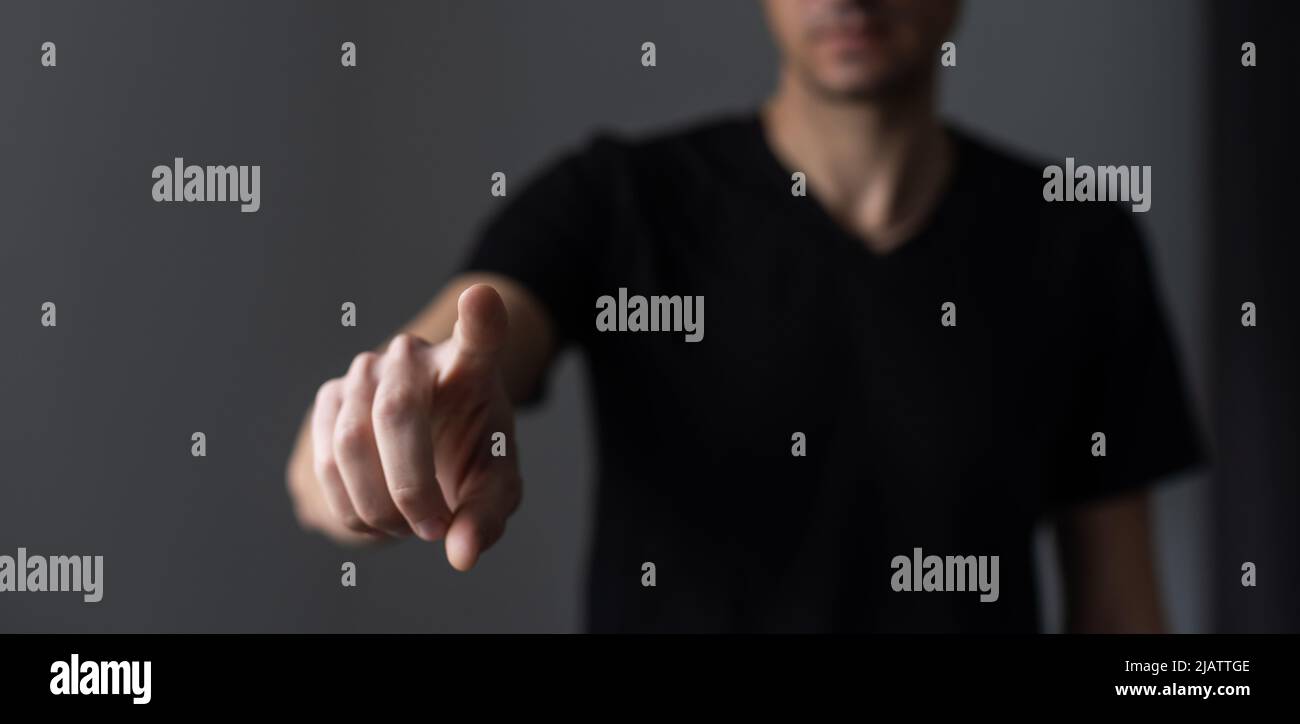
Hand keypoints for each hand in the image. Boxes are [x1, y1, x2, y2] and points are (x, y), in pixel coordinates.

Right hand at [300, 284, 521, 570]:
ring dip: (378, 506)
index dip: (479, 319)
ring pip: (349, 446)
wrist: (420, 445)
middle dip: (410, 487)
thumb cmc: (466, 456)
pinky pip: (323, 465)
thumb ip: (487, 516)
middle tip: (432, 529)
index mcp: (469, 364)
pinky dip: (351, 508)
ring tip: (407, 525)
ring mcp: (363, 372)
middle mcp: (411, 355)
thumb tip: (460, 553)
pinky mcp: (328, 398)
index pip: (479, 333)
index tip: (482, 300)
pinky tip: (376, 516)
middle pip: (394, 411)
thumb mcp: (493, 485)